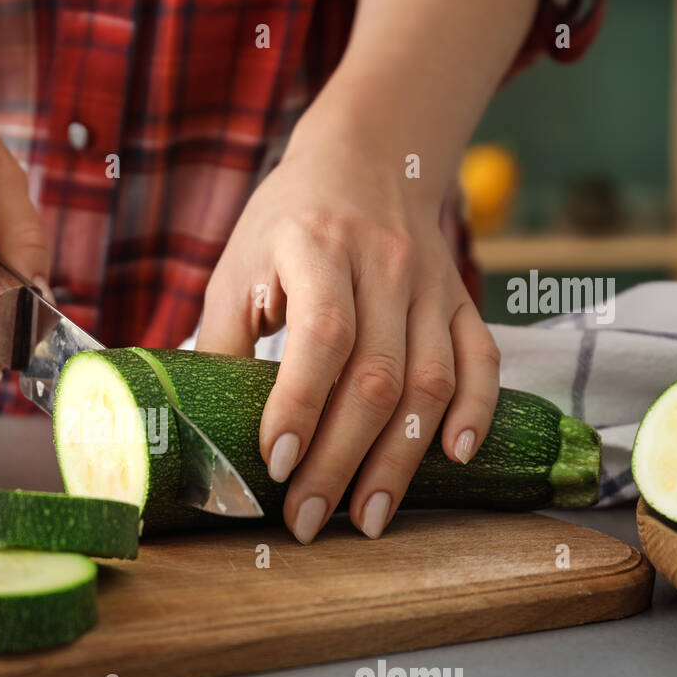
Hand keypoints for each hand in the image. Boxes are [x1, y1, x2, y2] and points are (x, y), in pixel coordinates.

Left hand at [197, 114, 500, 543]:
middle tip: (307, 519)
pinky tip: (455, 459)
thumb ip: (221, 343)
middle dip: (340, 460)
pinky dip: (475, 410)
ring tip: (368, 518)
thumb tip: (196, 427)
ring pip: (430, 382)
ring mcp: (431, 284)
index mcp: (316, 248)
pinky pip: (481, 359)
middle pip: (375, 376)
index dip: (299, 404)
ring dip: (400, 460)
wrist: (368, 157)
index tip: (275, 464)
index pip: (321, 335)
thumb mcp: (236, 266)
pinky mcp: (459, 300)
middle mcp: (384, 265)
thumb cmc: (285, 222)